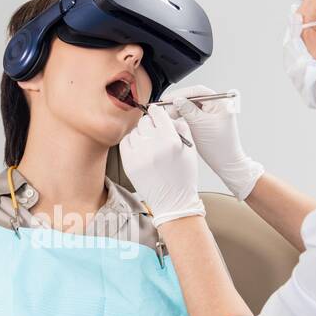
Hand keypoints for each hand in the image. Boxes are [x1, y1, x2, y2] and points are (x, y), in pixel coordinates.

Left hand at [120, 104, 204, 226]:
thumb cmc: (183, 176)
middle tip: (156, 135)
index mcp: (170, 141)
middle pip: (145, 122)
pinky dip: (132, 144)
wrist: (173, 201)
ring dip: (141, 135)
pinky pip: (125, 143)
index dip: (158, 113)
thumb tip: (166, 115)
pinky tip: (141, 151)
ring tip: (150, 147)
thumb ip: (180, 127)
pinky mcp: (129, 164)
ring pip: (135, 132)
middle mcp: (153, 146)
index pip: (157, 113)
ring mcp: (139, 155)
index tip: (157, 115)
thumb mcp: (190, 149)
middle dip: (151, 125)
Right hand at [166, 84, 262, 200]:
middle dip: (179, 101)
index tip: (167, 99)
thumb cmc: (219, 147)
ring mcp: (214, 112)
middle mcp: (219, 105)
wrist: (226, 163)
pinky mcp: (209, 120)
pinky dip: (184, 114)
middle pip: (195, 97)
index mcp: (221, 103)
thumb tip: (177, 100)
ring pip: (193, 104)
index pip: (198, 91)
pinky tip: (176, 117)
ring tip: (169, 115)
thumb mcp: (200, 125)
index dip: (181, 94)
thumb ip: (187, 110)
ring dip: (180, 108)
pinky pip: (194, 112)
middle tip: (165, 109)